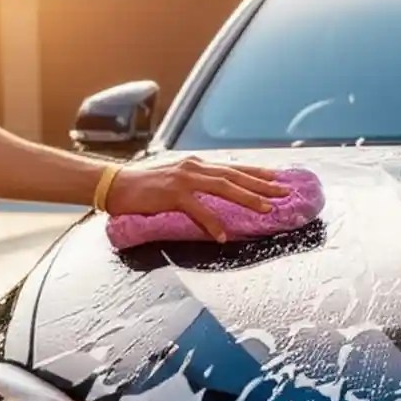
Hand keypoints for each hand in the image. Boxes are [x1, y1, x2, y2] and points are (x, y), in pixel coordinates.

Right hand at [104, 156, 289, 241]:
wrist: (115, 186)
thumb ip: (198, 184)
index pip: (234, 167)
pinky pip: (198, 210)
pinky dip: (212, 223)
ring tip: (265, 209)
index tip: (279, 178)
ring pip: (223, 187)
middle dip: (262, 184)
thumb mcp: (177, 180)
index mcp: (197, 164)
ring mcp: (184, 179)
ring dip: (247, 198)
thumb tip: (220, 192)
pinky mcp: (171, 194)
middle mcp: (194, 167)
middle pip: (235, 175)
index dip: (258, 173)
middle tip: (284, 192)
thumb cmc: (145, 187)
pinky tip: (223, 235)